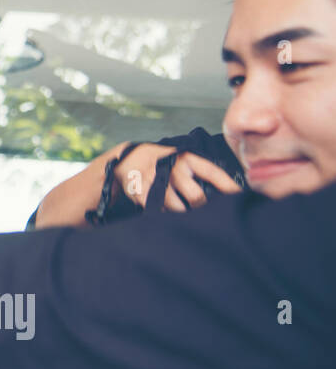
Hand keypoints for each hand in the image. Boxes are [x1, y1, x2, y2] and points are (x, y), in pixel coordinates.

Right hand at [113, 144, 240, 212]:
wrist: (128, 159)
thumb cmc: (162, 161)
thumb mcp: (182, 158)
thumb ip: (201, 172)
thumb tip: (228, 192)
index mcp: (186, 158)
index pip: (213, 173)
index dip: (229, 186)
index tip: (241, 197)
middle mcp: (172, 166)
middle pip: (196, 197)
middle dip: (199, 206)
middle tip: (197, 206)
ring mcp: (155, 178)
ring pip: (177, 207)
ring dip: (179, 210)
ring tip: (175, 203)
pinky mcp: (140, 190)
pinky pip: (158, 210)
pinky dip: (161, 210)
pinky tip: (159, 202)